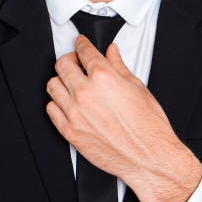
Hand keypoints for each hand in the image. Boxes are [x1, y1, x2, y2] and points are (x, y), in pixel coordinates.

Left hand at [46, 35, 201, 201]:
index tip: (80, 43)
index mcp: (104, 78)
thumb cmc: (149, 127)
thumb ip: (119, 66)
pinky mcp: (70, 132)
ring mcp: (75, 113)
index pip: (84, 51)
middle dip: (69, 59)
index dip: (81, 44)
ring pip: (52, 85)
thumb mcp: (138, 88)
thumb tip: (112, 52)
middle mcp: (86, 93)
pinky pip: (51, 110)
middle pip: (62, 64)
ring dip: (61, 81)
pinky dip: (58, 103)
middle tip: (76, 62)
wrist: (149, 157)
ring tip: (71, 83)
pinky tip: (68, 103)